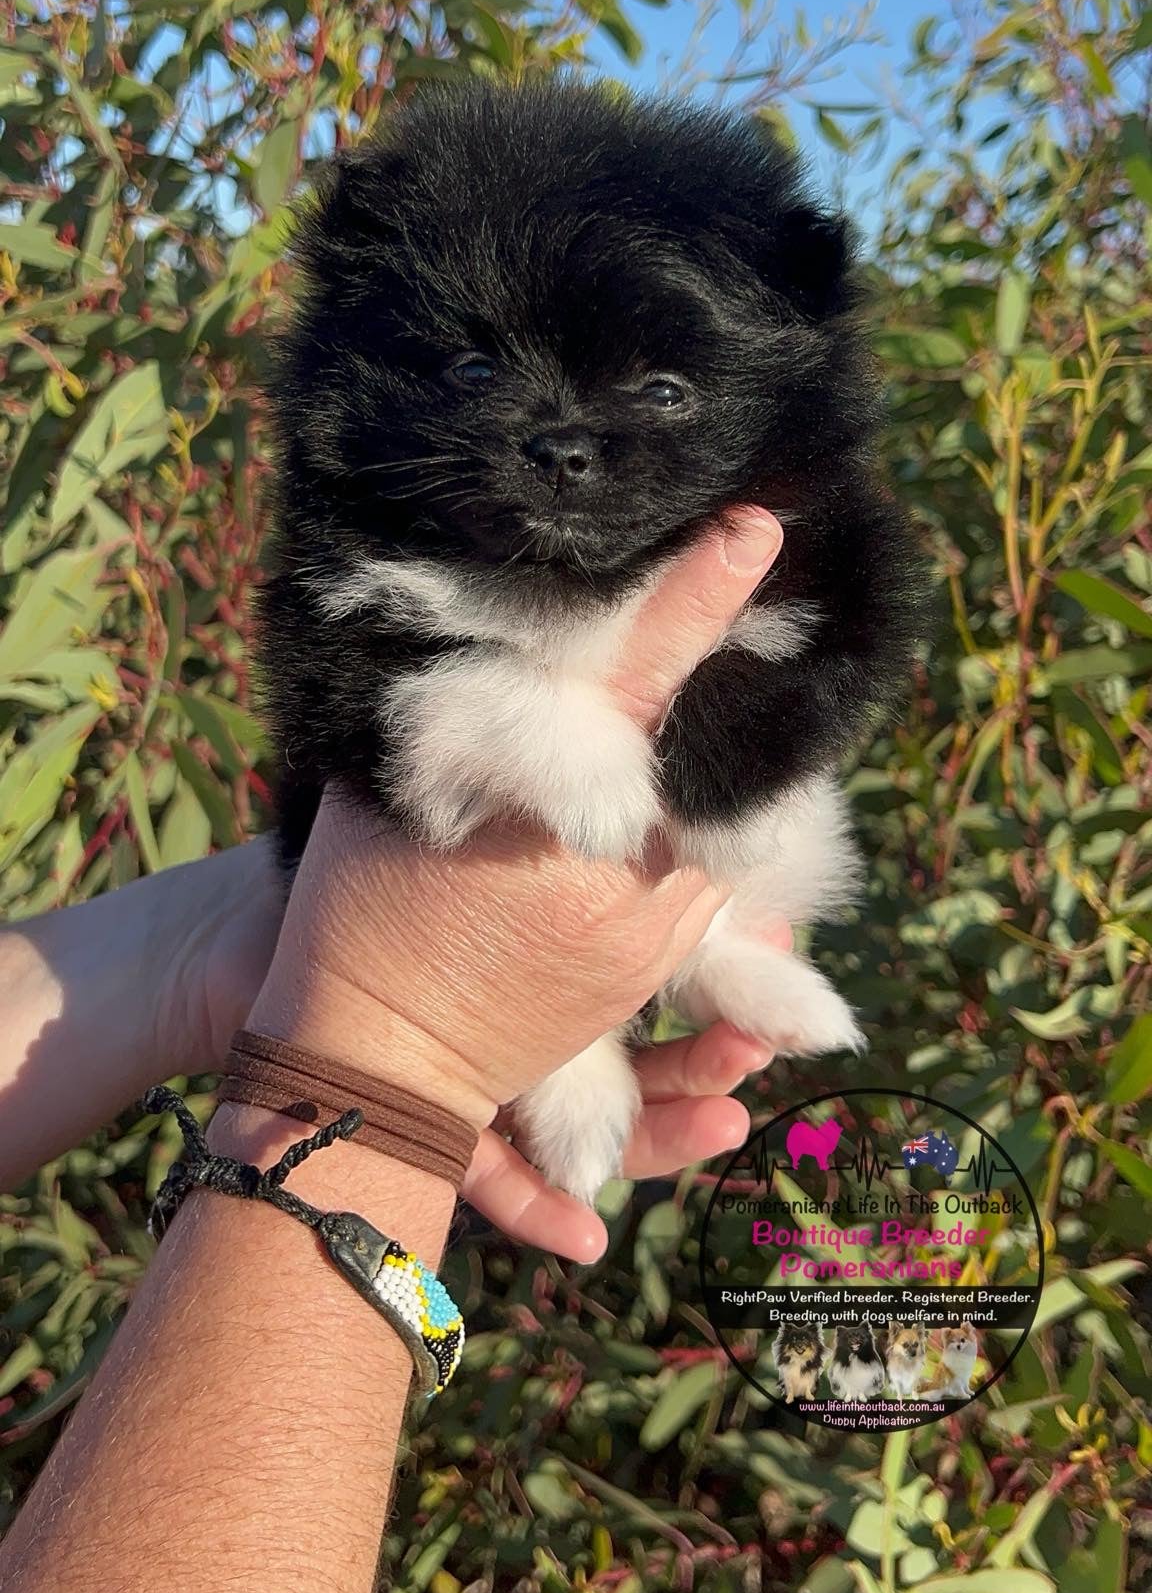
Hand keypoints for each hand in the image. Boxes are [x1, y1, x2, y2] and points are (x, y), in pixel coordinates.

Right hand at [240, 509, 784, 1207]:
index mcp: (544, 811)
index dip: (694, 598)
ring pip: (729, 818)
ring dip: (724, 762)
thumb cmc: (359, 908)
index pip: (636, 682)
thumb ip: (449, 716)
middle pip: (713, 753)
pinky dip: (708, 825)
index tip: (752, 529)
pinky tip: (687, 793)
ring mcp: (652, 930)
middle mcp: (621, 874)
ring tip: (717, 702)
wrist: (377, 1063)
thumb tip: (495, 632)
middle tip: (736, 600)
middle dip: (730, 684)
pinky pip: (716, 875)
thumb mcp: (377, 792)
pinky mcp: (660, 964)